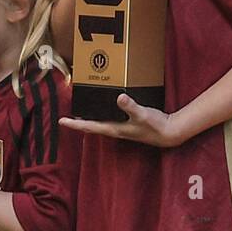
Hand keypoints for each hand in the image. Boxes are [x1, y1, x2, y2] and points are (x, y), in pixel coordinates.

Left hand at [60, 93, 185, 147]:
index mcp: (114, 128)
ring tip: (79, 112)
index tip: (62, 121)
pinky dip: (102, 114)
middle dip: (78, 122)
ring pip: (100, 123)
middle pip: (91, 126)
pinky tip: (103, 109)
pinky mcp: (128, 124)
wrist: (169, 133)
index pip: (90, 127)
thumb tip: (119, 97)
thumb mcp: (142, 114)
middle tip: (66, 118)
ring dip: (89, 119)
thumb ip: (130, 106)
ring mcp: (121, 128)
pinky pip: (109, 119)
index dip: (75, 124)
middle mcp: (115, 129)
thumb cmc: (155, 125)